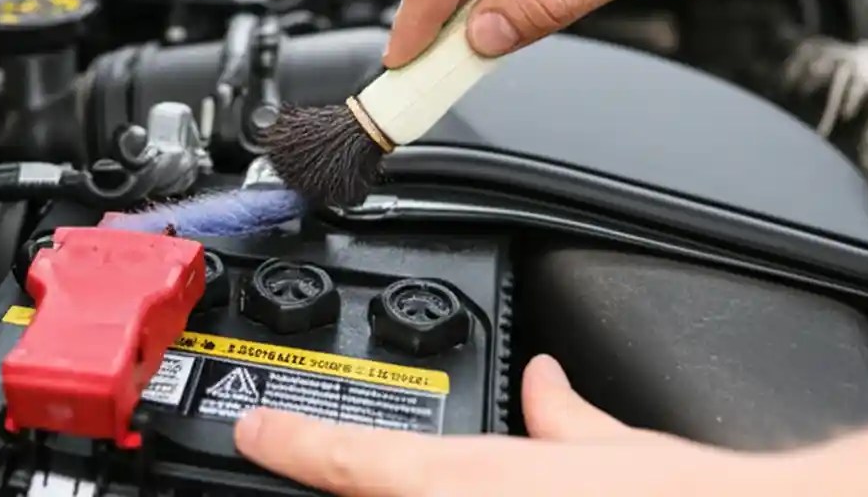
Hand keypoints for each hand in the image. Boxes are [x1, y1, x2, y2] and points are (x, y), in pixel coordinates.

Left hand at [233, 354, 832, 495]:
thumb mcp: (614, 448)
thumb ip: (565, 415)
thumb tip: (546, 382)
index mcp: (481, 481)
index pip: (357, 461)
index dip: (292, 445)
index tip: (253, 432)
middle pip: (366, 496)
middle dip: (330, 477)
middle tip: (298, 458)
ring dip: (374, 491)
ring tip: (340, 472)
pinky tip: (440, 484)